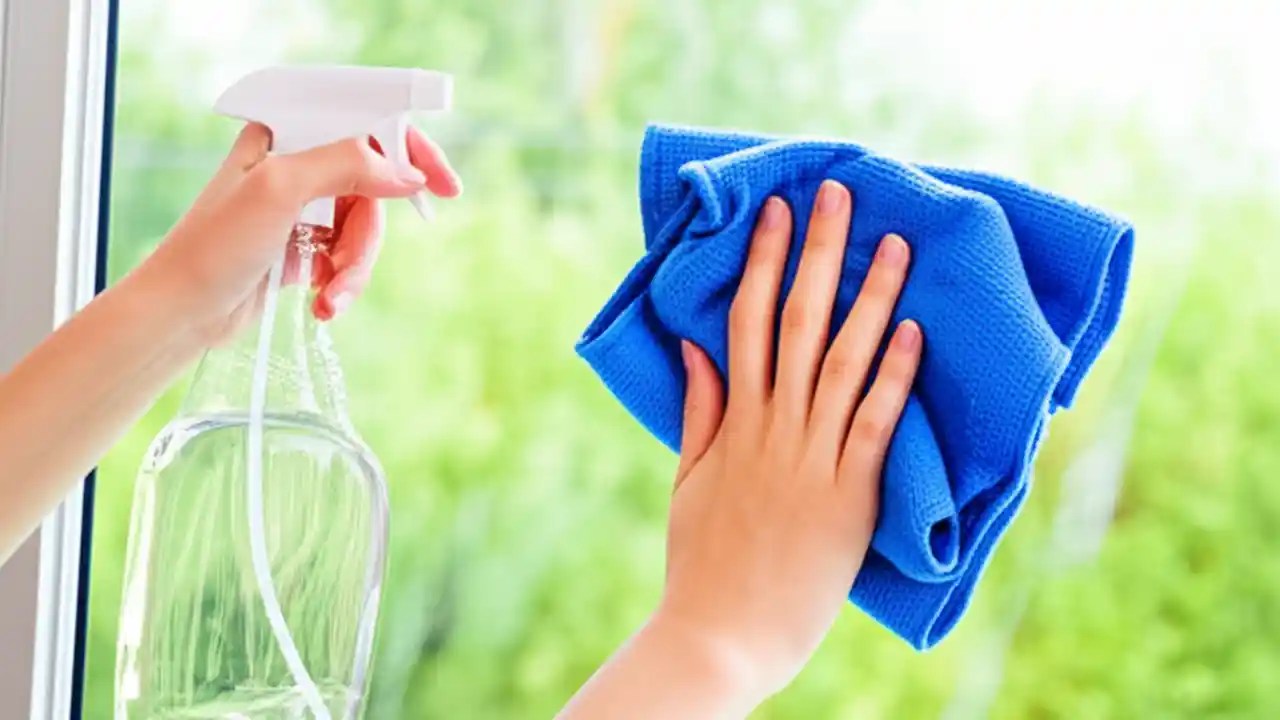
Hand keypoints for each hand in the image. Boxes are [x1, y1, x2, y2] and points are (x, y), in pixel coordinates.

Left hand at [141, 122, 460, 344]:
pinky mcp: (301, 245)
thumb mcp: (278, 190)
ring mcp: (299, 207)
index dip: (409, 151)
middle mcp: (293, 165)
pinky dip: (342, 282)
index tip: (443, 187)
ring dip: (353, 269)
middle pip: (371, 189)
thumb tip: (406, 174)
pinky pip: (347, 256)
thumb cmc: (213, 246)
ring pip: (362, 230)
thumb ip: (345, 165)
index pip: (364, 125)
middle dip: (366, 238)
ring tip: (328, 300)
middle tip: (347, 270)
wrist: (182, 312)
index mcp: (284, 135)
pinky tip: (321, 303)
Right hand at [656, 180, 922, 697]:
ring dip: (870, 298)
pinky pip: (873, 425)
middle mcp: (772, 429)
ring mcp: (810, 460)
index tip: (777, 211)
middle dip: (819, 253)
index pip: (745, 322)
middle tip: (839, 195)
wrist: (720, 635)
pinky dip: (894, 376)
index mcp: (734, 423)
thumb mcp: (688, 482)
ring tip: (894, 244)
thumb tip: (693, 346)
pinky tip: (914, 331)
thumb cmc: (703, 563)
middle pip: (796, 323)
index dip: (761, 261)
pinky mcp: (848, 497)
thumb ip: (699, 411)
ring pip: (842, 361)